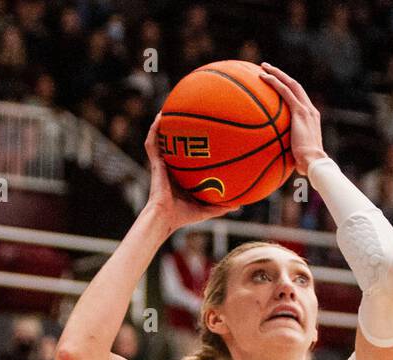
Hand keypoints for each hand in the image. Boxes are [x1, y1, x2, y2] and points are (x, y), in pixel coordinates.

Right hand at [141, 115, 237, 233]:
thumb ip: (221, 206)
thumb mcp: (206, 209)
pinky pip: (153, 144)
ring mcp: (162, 165)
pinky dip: (154, 131)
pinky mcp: (155, 164)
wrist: (165, 218)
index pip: (185, 159)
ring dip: (163, 125)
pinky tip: (159, 117)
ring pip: (160, 140)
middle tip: (186, 116)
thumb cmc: (183, 217)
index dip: (190, 147)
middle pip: (173, 145)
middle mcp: (171, 168)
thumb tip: (240, 205)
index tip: (200, 135)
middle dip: (177, 131)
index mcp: (180, 177)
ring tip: (168, 108)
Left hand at [257, 63, 324, 175]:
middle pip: (296, 86)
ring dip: (277, 73)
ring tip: (263, 67)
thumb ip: (288, 151)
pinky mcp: (300, 112)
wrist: (314, 163)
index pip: (300, 99)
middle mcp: (311, 110)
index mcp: (312, 118)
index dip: (289, 90)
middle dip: (282, 76)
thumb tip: (276, 159)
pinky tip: (262, 77)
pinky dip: (274, 82)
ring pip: (290, 84)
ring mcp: (306, 109)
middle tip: (268, 69)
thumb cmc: (306, 166)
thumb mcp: (297, 155)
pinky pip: (284, 92)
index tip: (278, 85)